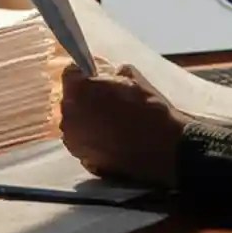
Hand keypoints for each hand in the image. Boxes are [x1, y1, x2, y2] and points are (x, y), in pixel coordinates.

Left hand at [60, 64, 188, 188]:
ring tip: (111, 122)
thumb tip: (107, 76)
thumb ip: (111, 73)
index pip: (70, 73)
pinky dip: (92, 139)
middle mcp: (68, 116)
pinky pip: (83, 142)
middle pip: (70, 100)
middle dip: (84, 98)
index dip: (84, 74)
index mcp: (79, 91)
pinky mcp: (83, 160)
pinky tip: (112, 139)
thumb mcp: (133, 77)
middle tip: (106, 100)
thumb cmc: (149, 108)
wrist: (163, 148)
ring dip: (87, 120)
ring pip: (75, 123)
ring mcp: (73, 141)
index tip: (95, 77)